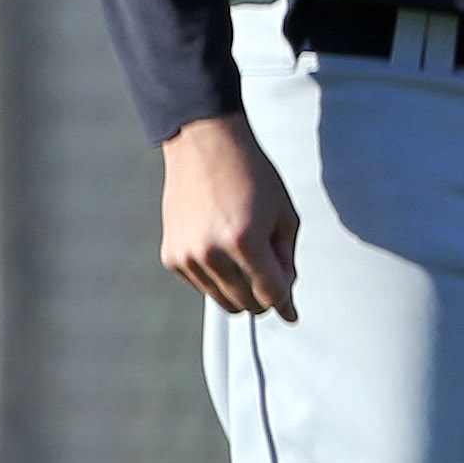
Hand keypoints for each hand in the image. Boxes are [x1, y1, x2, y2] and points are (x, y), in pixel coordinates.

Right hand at [159, 112, 300, 318]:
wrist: (205, 147)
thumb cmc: (252, 176)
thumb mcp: (284, 214)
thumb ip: (287, 256)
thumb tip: (284, 291)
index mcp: (245, 241)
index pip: (270, 293)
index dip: (285, 306)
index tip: (292, 315)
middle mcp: (211, 253)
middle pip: (246, 303)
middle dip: (265, 298)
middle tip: (274, 279)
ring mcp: (187, 256)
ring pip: (222, 299)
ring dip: (241, 289)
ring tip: (248, 258)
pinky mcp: (171, 256)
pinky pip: (201, 285)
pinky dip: (217, 278)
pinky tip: (224, 251)